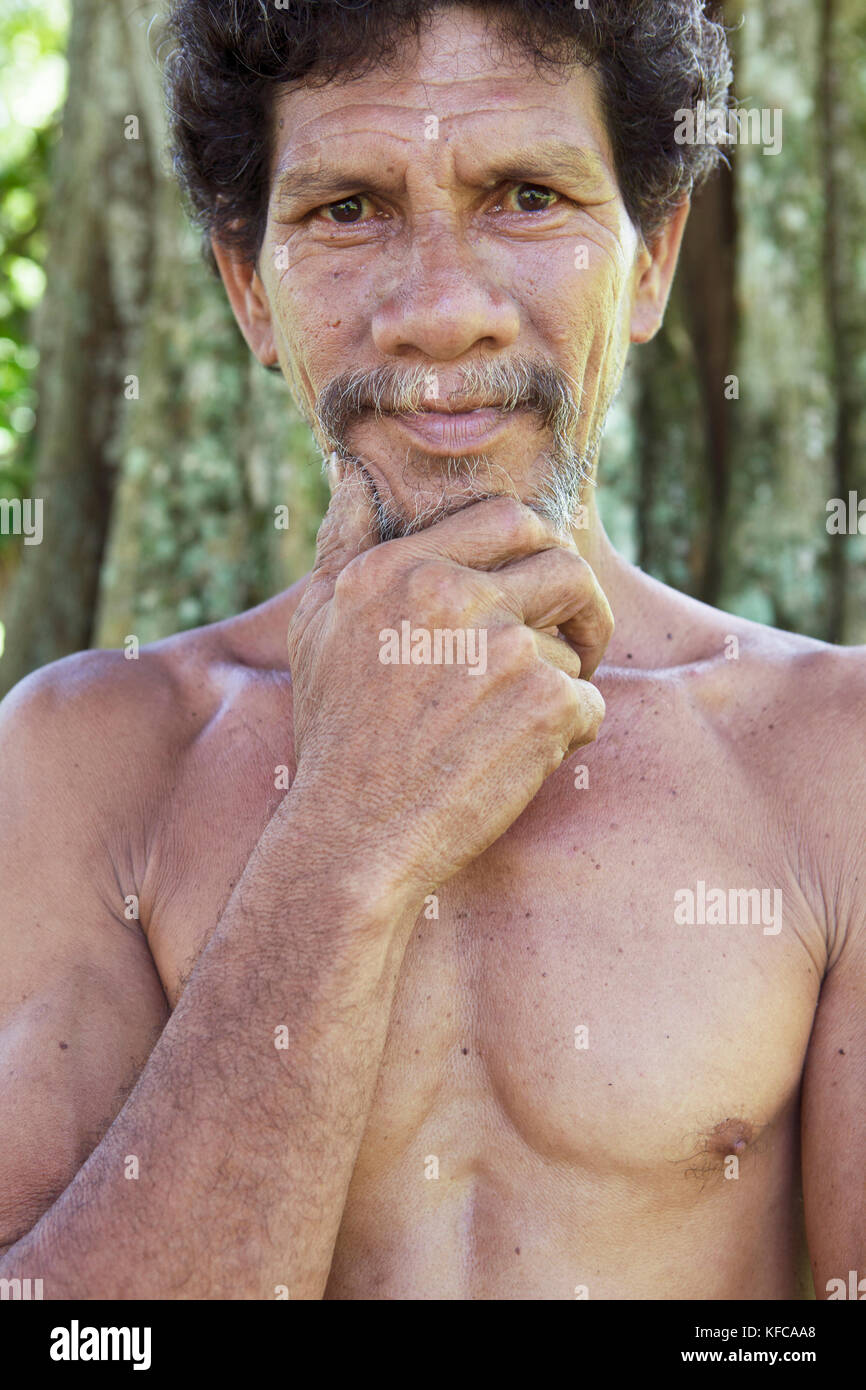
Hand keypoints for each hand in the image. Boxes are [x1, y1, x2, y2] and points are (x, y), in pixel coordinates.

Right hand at [286, 469, 611, 896]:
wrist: (353, 837)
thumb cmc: (336, 737)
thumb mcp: (318, 625)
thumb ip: (345, 543)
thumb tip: (354, 473)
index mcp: (401, 568)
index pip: (505, 517)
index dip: (537, 550)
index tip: (538, 587)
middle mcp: (452, 594)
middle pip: (565, 564)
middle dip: (581, 605)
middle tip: (574, 642)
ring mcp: (503, 647)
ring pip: (572, 642)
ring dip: (563, 679)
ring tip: (524, 721)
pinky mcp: (544, 704)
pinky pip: (590, 703)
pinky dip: (568, 735)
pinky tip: (520, 762)